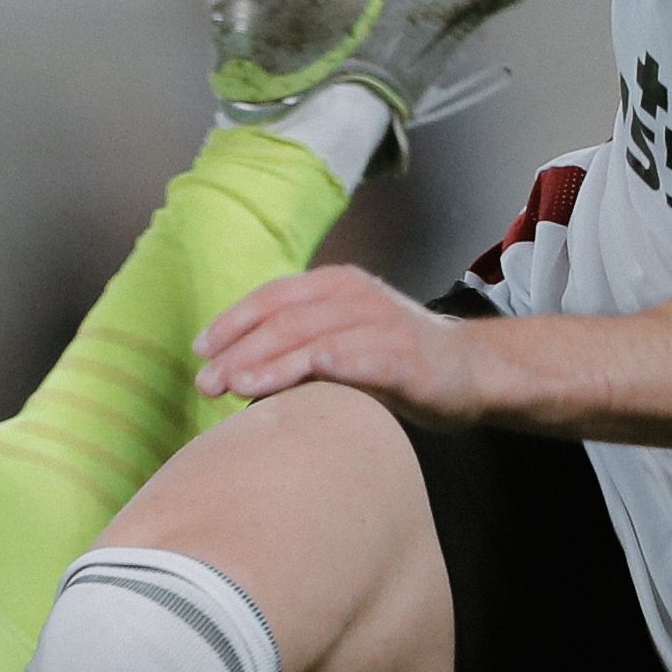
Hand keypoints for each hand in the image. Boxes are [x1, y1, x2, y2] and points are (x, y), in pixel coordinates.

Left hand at [194, 264, 493, 423]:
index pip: (272, 297)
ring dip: (268, 363)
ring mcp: (381, 324)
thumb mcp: (344, 338)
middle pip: (284, 320)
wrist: (472, 370)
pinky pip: (358, 359)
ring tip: (234, 386)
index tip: (199, 350)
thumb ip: (300, 344)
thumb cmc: (396, 360)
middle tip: (205, 382)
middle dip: (238, 351)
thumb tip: (236, 373)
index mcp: (336, 285)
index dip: (232, 322)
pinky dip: (323, 367)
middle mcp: (355, 297)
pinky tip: (293, 382)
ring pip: (312, 338)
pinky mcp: (403, 357)